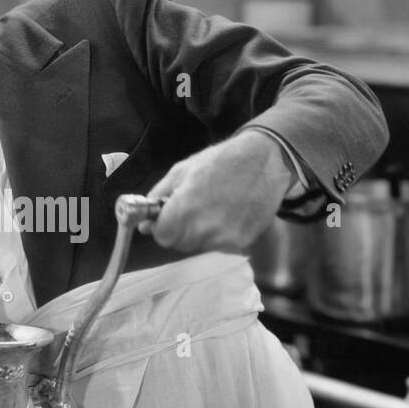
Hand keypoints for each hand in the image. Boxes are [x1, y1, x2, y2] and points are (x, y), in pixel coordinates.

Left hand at [142, 130, 295, 252]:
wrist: (265, 161)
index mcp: (184, 209)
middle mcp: (203, 229)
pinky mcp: (242, 243)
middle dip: (180, 230)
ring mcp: (224, 239)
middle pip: (179, 244)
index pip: (162, 236)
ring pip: (200, 246)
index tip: (168, 217)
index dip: (162, 227)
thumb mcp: (182, 171)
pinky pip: (220, 246)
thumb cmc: (220, 161)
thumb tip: (144, 225)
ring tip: (214, 208)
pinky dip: (220, 235)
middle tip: (193, 209)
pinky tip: (229, 214)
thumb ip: (159, 198)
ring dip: (201, 233)